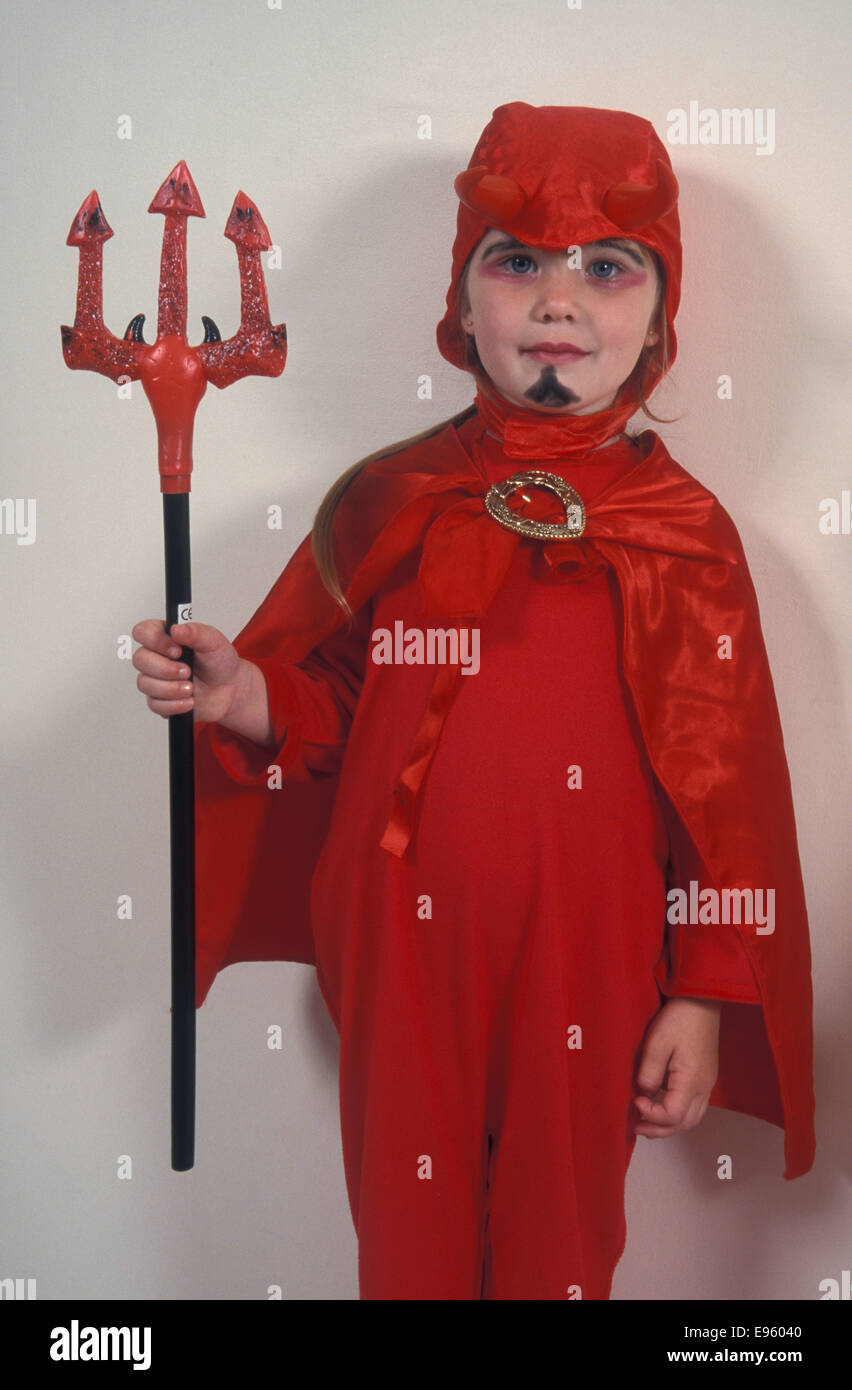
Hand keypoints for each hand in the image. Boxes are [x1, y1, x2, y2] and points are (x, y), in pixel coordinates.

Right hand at [131, 618, 243, 723]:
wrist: (230, 688)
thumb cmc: (219, 662)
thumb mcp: (213, 641)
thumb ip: (195, 632)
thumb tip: (176, 629)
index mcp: (165, 637)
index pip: (142, 632)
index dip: (155, 641)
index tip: (177, 650)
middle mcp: (156, 657)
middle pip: (139, 659)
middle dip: (165, 668)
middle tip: (187, 671)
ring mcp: (156, 679)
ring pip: (145, 684)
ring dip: (171, 688)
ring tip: (191, 687)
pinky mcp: (159, 700)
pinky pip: (155, 704)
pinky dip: (175, 704)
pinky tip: (189, 700)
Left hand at [633, 997, 721, 1138]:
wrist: (702, 1001)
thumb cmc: (681, 1018)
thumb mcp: (657, 1042)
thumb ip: (649, 1072)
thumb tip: (643, 1094)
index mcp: (692, 1080)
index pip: (673, 1115)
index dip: (651, 1114)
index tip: (635, 1100)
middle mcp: (704, 1086)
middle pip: (685, 1123)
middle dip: (659, 1130)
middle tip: (637, 1128)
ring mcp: (707, 1083)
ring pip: (692, 1118)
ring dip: (670, 1126)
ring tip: (647, 1123)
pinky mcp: (705, 1076)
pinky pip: (695, 1106)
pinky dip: (678, 1114)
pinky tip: (662, 1106)